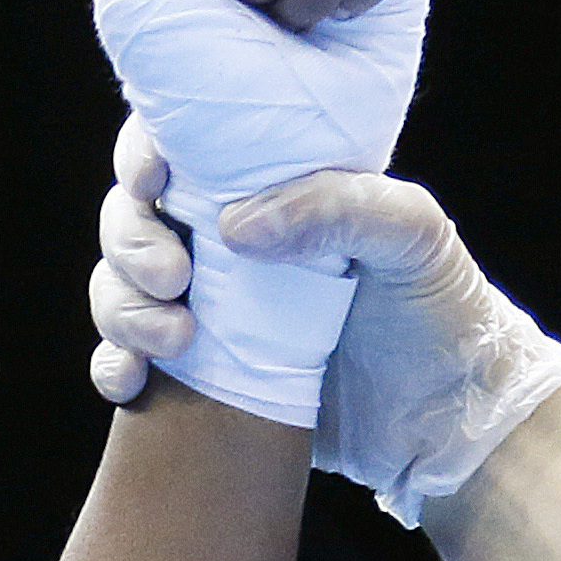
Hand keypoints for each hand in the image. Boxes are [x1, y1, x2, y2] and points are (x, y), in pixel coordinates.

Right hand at [91, 0, 427, 428]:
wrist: (446, 417)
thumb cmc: (439, 311)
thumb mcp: (413, 238)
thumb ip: (339, 208)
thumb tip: (236, 226)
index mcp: (271, 185)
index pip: (181, 143)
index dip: (144, 152)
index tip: (152, 179)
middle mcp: (225, 237)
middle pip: (131, 214)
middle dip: (131, 241)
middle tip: (173, 277)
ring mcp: (205, 303)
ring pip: (117, 283)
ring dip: (121, 307)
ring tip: (173, 340)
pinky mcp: (197, 371)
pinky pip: (126, 356)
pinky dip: (113, 364)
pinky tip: (130, 379)